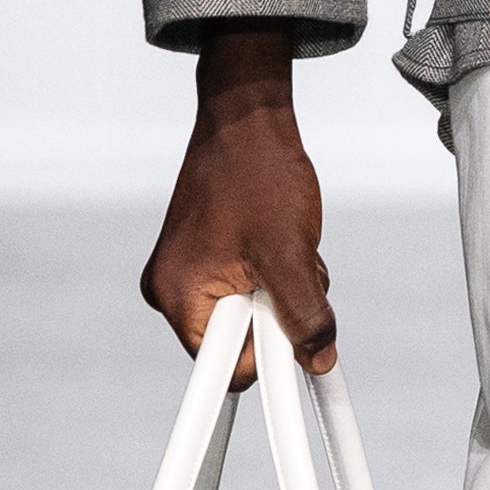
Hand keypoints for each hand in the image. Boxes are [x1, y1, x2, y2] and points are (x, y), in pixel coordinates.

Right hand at [139, 26, 334, 374]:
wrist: (247, 120)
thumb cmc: (259, 174)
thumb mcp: (291, 253)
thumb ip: (305, 315)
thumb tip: (319, 361)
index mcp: (179, 297)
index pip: (228, 369)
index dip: (270, 356)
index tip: (300, 343)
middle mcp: (171, 291)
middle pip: (240, 342)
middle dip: (277, 315)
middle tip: (293, 269)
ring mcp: (183, 272)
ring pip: (248, 315)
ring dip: (278, 291)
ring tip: (284, 245)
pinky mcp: (198, 257)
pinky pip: (242, 289)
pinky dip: (268, 275)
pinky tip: (276, 241)